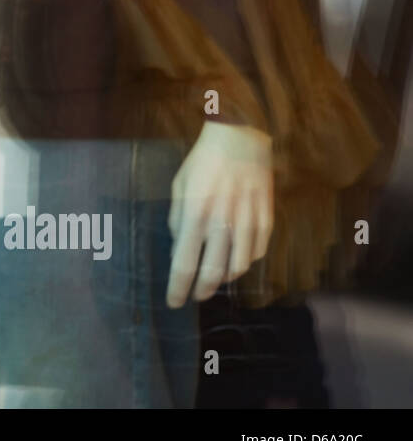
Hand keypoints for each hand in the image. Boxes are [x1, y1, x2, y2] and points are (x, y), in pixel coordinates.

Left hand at [166, 121, 273, 307]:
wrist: (240, 138)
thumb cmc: (203, 162)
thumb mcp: (179, 186)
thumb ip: (178, 220)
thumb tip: (180, 247)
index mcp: (195, 215)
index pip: (184, 264)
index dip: (178, 288)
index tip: (174, 302)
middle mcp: (222, 223)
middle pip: (212, 274)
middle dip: (201, 291)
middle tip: (195, 296)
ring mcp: (247, 223)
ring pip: (238, 268)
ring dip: (224, 278)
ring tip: (214, 278)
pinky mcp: (266, 219)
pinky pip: (256, 252)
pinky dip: (244, 262)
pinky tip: (235, 259)